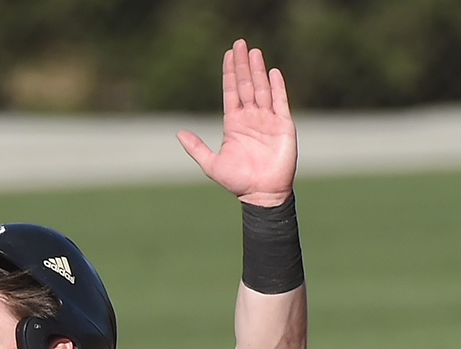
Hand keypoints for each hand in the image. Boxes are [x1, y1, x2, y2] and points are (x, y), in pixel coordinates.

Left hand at [177, 40, 296, 206]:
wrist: (260, 193)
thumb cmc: (237, 181)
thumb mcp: (210, 164)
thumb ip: (196, 148)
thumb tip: (177, 132)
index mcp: (233, 123)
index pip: (230, 92)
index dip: (228, 73)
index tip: (228, 55)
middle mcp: (250, 117)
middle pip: (245, 85)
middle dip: (242, 65)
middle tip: (240, 43)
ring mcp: (267, 120)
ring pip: (262, 89)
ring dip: (258, 70)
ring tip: (254, 51)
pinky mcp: (283, 125)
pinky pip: (280, 102)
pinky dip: (277, 87)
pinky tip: (273, 72)